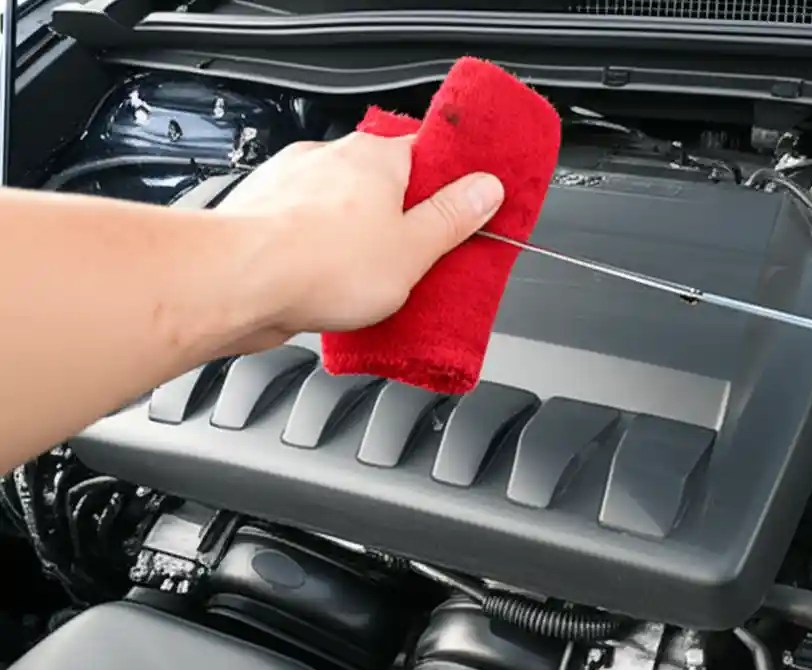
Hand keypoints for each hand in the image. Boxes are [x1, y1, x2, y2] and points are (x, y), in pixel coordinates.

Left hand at [216, 132, 503, 345]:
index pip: (427, 153)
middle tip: (418, 258)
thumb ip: (453, 218)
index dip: (448, 184)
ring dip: (354, 236)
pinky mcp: (260, 214)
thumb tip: (486, 189)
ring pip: (339, 207)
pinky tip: (325, 284)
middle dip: (399, 218)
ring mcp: (290, 183)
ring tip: (368, 281)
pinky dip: (317, 251)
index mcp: (376, 156)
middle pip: (383, 182)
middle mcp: (330, 158)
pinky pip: (303, 229)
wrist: (235, 283)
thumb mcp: (414, 249)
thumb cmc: (320, 264)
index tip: (462, 210)